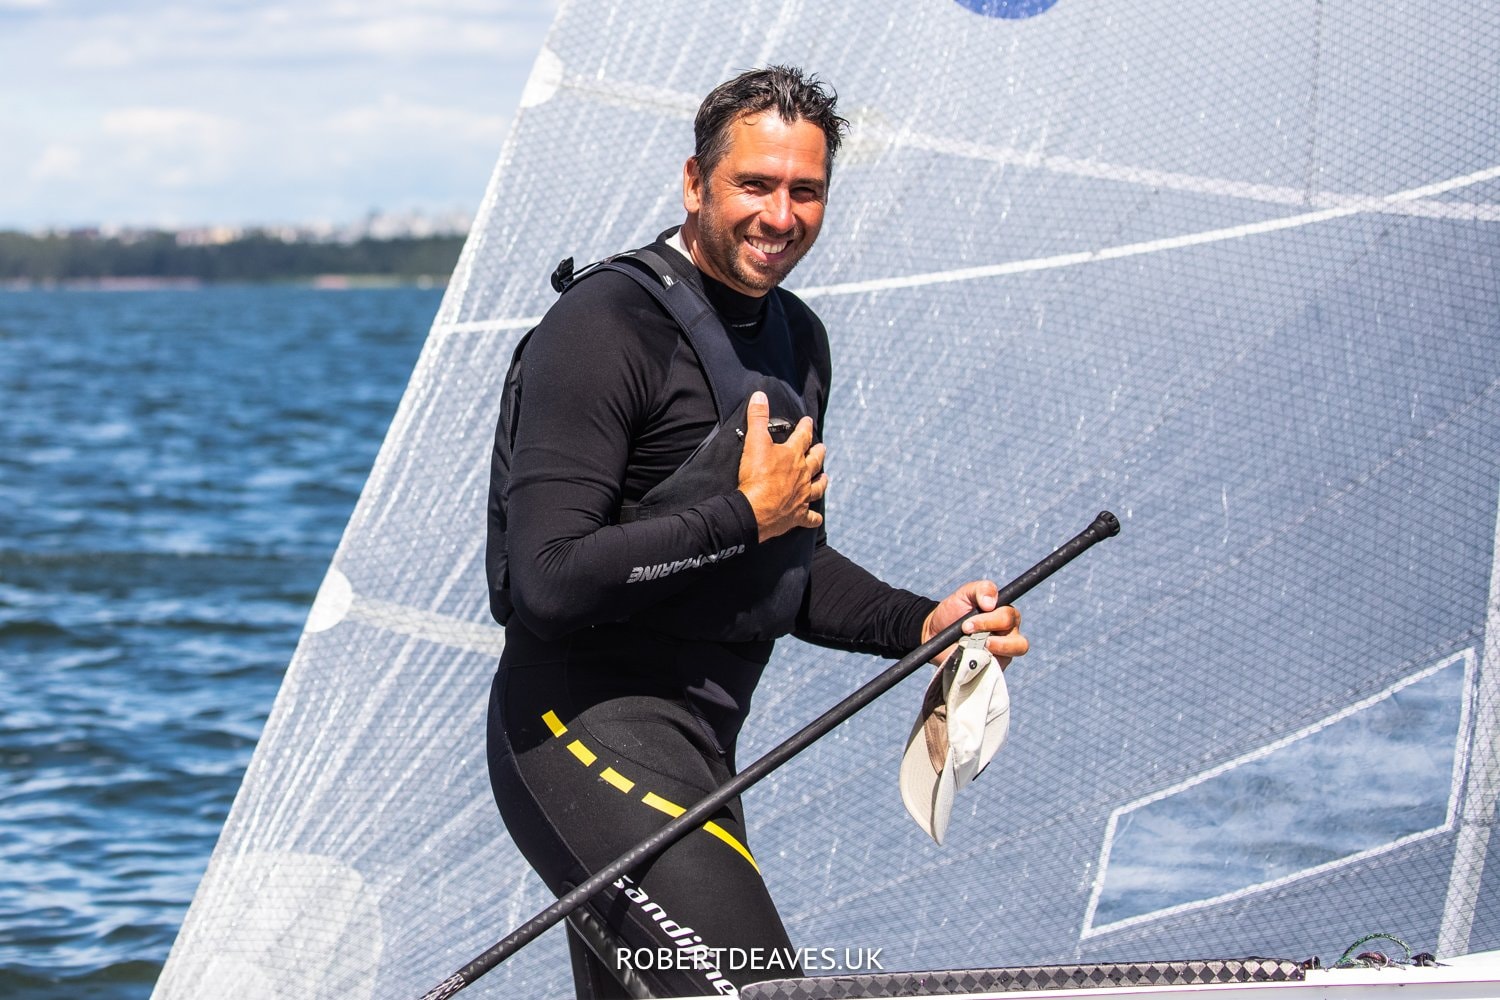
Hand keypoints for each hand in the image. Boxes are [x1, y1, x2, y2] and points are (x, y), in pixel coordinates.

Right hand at [737, 391, 826, 542]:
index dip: (806, 427)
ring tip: (825, 477)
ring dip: (822, 481)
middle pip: (815, 461)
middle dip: (819, 452)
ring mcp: (801, 496)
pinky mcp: (796, 515)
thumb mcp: (754, 442)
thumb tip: (760, 396)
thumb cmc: (756, 476)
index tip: (808, 421)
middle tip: (822, 448)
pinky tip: (817, 518)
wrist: (754, 510)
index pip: (803, 436)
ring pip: (818, 487)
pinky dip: (814, 518)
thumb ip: (758, 418)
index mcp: (793, 456)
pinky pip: (809, 518)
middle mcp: (802, 475)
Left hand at [921, 580, 1028, 666]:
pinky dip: (986, 664)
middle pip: (1017, 638)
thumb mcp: (964, 594)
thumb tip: (991, 602)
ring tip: (977, 646)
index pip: (1010, 616)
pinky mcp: (995, 667)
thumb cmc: (953, 612)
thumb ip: (980, 589)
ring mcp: (1004, 652)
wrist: (935, 633)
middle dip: (989, 631)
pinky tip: (972, 659)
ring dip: (998, 648)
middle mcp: (1009, 634)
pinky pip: (999, 669)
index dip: (991, 619)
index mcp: (1004, 614)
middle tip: (966, 630)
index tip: (969, 622)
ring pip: (1016, 651)